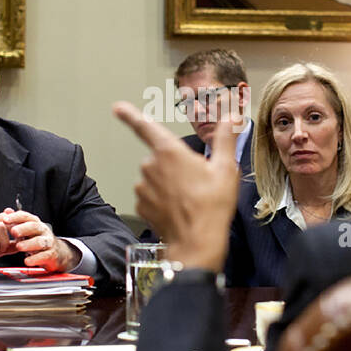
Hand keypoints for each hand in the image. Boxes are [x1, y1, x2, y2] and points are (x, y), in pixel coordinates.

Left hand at [0, 208, 78, 271]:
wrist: (57, 253)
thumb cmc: (38, 240)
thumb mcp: (28, 229)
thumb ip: (17, 221)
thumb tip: (7, 211)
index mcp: (35, 223)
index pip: (26, 216)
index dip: (15, 217)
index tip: (5, 220)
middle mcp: (43, 231)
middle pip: (34, 227)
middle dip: (23, 228)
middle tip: (13, 232)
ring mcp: (48, 242)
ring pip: (39, 242)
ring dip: (29, 244)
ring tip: (19, 246)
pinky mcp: (51, 255)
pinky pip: (44, 256)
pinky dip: (35, 259)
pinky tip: (27, 261)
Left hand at [113, 101, 239, 271]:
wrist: (197, 242)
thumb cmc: (211, 206)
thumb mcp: (225, 168)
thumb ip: (225, 137)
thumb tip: (231, 117)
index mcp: (169, 151)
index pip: (146, 126)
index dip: (130, 115)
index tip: (118, 108)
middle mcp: (150, 166)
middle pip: (161, 157)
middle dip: (175, 165)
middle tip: (196, 181)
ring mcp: (143, 187)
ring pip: (156, 177)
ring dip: (169, 183)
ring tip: (189, 198)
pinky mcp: (141, 204)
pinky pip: (151, 195)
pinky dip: (162, 199)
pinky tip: (178, 208)